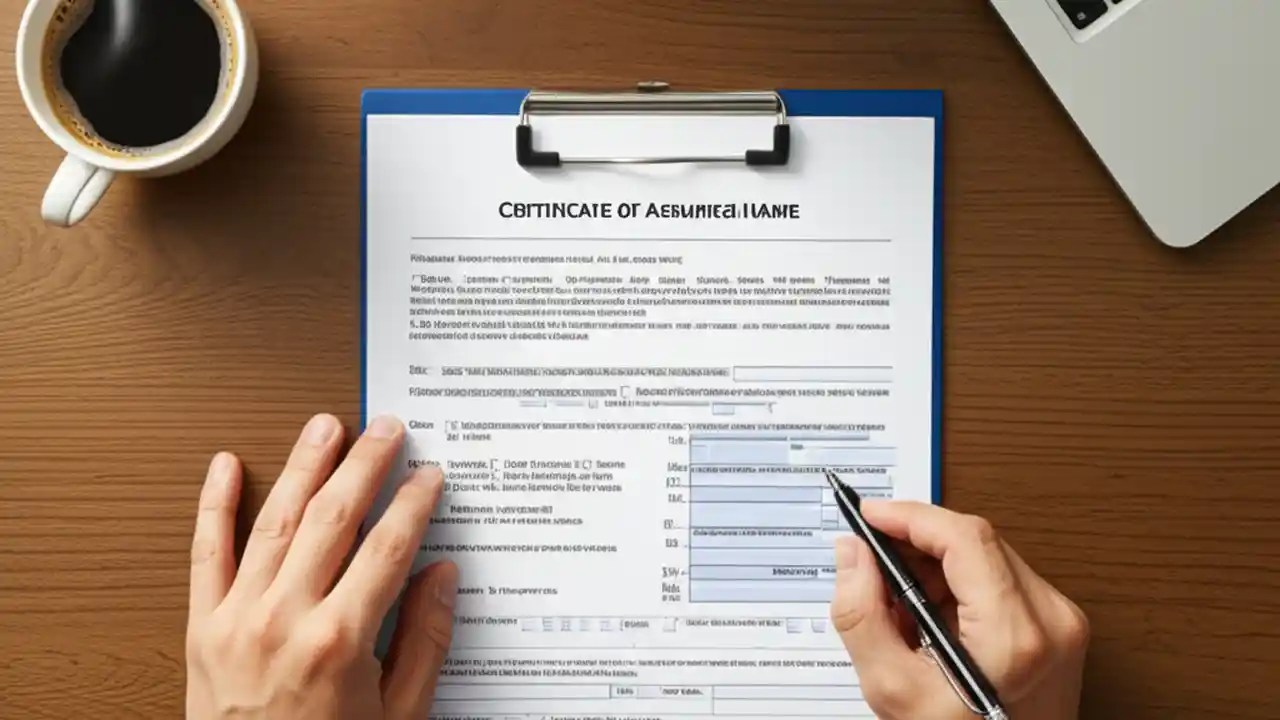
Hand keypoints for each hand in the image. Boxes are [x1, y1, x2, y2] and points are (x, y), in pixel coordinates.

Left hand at [185, 414, 456, 719]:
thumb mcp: (399, 715)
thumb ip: (425, 641)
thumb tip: (443, 576)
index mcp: (340, 641)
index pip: (388, 546)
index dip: (414, 502)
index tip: (430, 475)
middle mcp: (286, 619)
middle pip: (333, 518)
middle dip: (365, 464)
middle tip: (387, 429)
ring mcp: (238, 617)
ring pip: (275, 519)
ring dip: (303, 466)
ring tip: (325, 426)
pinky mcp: (203, 626)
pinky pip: (205, 552)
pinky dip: (213, 504)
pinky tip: (225, 466)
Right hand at [831, 501, 1088, 719]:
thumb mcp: (894, 691)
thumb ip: (862, 615)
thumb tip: (852, 556)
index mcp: (1016, 634)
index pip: (964, 537)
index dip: (910, 516)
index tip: (871, 515)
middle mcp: (1051, 620)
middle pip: (975, 542)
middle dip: (915, 545)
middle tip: (871, 562)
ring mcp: (1061, 624)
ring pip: (986, 558)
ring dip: (935, 568)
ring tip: (896, 606)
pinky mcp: (1058, 629)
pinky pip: (1001, 582)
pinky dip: (958, 589)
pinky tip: (928, 620)